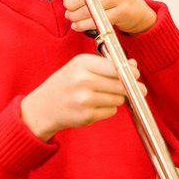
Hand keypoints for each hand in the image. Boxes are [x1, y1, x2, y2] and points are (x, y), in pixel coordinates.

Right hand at [21, 54, 142, 140]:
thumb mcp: (81, 67)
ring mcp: (85, 99)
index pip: (116, 67)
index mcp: (82, 63)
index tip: (135, 73)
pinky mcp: (87, 115)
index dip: (130, 71)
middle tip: (126, 86)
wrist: (43, 107)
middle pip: (121, 84)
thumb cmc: (65, 84)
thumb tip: (134, 65)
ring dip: (116, 98)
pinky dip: (108, 109)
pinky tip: (95, 105)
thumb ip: (107, 64)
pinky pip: (111, 111)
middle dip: (126, 86)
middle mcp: (83, 80)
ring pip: (118, 98)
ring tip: (101, 95)